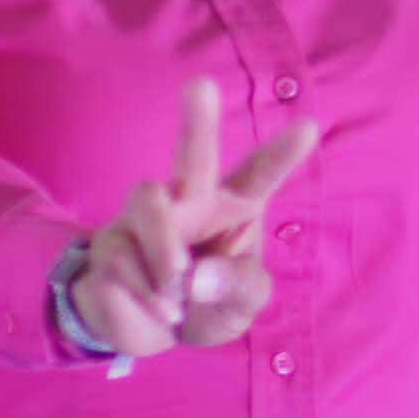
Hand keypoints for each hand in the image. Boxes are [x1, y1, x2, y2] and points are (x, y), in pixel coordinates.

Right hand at [64, 77, 318, 356]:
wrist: (153, 332)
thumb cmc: (211, 301)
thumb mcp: (241, 303)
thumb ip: (236, 287)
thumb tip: (199, 277)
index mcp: (235, 206)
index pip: (260, 175)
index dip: (281, 154)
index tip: (308, 127)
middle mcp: (191, 199)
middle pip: (192, 155)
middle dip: (196, 121)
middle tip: (200, 85)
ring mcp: (146, 217)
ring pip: (147, 199)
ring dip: (163, 245)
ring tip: (180, 284)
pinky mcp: (110, 243)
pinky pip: (121, 254)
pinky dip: (147, 289)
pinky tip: (166, 310)